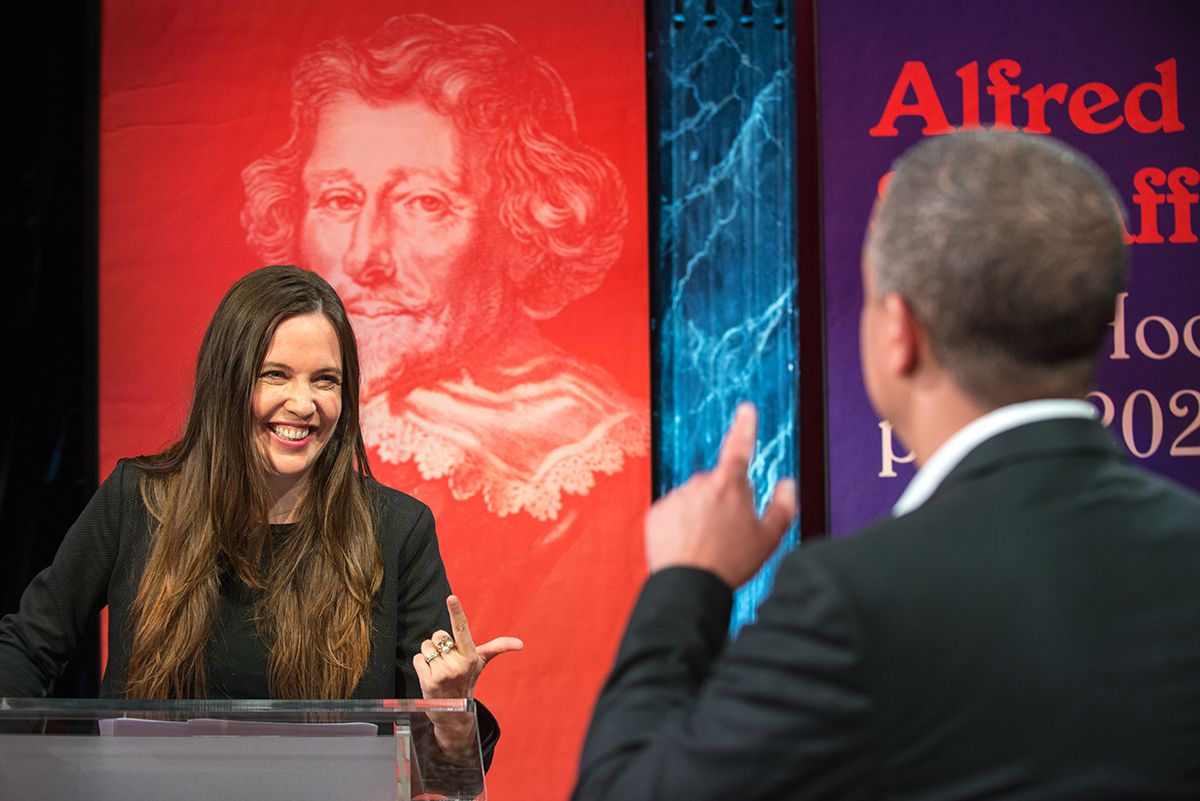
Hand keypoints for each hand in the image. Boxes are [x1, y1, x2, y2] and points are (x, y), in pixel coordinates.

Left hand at [413, 595, 522, 758]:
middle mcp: (458, 664)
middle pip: (438, 636)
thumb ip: (498, 647)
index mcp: (471, 656)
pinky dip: (421, 664)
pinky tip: (430, 675)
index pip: (462, 629)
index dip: (456, 611)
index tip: (452, 597)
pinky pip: (418, 658)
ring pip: (426, 647)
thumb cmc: (467, 681)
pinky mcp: (428, 681)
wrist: (454, 713)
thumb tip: (521, 644)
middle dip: (439, 644)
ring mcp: (443, 673)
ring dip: (429, 655)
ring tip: (439, 668)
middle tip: (447, 660)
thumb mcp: (481, 663)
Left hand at [645, 403, 796, 587]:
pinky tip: (688, 547)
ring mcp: (676, 497)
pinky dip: (680, 526)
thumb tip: (787, 484)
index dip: (745, 426)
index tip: (746, 409)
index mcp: (730, 485)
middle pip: (716, 485)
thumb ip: (783, 506)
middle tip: (728, 534)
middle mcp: (700, 484)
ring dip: (701, 515)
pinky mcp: (657, 513)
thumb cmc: (731, 563)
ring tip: (707, 545)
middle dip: (723, 501)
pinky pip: (673, 513)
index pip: (740, 447)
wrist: (690, 585)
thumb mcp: (770, 538)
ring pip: (694, 499)